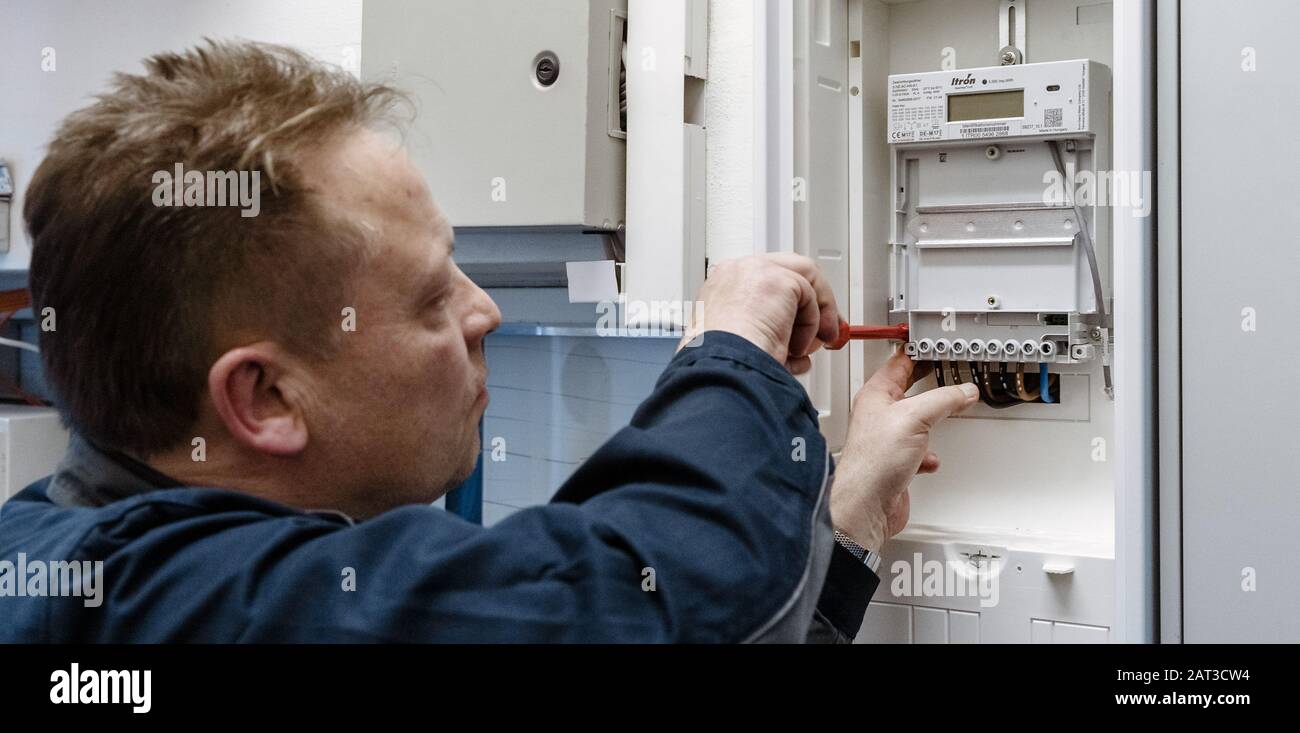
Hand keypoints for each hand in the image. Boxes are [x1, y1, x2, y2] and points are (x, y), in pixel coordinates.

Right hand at [678, 254, 838, 374]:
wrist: (721, 368)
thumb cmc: (724, 366)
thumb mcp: (745, 349)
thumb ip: (772, 339)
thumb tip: (799, 353)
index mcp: (721, 289)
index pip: (765, 283)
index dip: (791, 304)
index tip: (807, 326)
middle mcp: (735, 272)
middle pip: (788, 270)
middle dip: (814, 299)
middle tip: (828, 328)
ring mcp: (755, 270)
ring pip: (804, 277)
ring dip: (818, 311)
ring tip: (820, 341)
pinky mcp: (776, 279)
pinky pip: (809, 295)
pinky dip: (812, 323)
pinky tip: (799, 346)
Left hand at [830, 352, 978, 550]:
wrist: (866, 506)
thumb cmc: (874, 462)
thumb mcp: (914, 417)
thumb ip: (943, 399)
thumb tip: (963, 390)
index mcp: (876, 395)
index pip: (900, 362)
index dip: (920, 350)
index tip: (940, 344)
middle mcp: (879, 415)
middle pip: (908, 388)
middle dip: (931, 380)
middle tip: (950, 370)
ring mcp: (887, 439)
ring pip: (914, 419)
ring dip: (932, 416)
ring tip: (949, 409)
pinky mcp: (896, 462)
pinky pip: (917, 449)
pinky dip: (928, 451)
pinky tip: (931, 456)